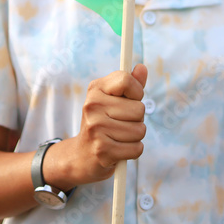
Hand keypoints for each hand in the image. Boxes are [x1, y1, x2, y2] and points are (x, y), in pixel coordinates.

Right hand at [45, 64, 147, 187]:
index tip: (131, 99)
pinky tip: (119, 150)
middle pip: (139, 109)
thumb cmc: (103, 123)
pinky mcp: (103, 150)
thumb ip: (130, 84)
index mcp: (95, 89)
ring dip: (135, 137)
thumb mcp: (113, 100)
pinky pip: (137, 148)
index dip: (137, 92)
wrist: (81, 155)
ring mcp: (96, 128)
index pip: (126, 80)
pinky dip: (133, 150)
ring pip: (140, 130)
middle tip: (121, 123)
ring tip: (119, 137)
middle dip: (137, 119)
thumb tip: (142, 67)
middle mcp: (92, 106)